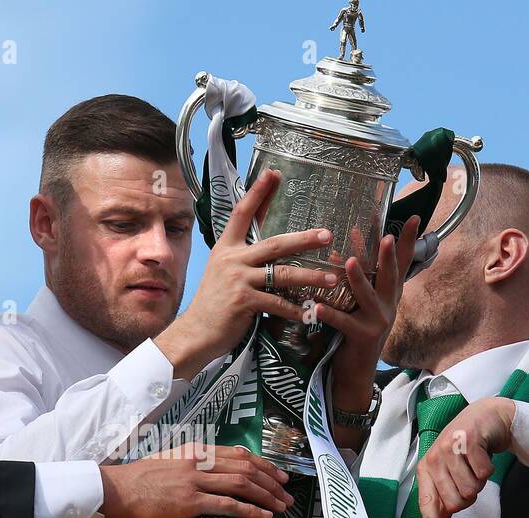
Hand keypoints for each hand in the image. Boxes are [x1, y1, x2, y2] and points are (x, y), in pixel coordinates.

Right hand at [98, 444, 292, 517]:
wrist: (118, 489)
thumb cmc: (142, 478)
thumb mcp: (172, 461)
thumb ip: (196, 463)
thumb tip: (218, 470)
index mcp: (196, 451)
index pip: (239, 454)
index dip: (264, 465)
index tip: (278, 475)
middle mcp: (199, 462)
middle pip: (246, 468)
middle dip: (271, 482)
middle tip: (286, 493)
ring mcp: (195, 481)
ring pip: (241, 484)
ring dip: (266, 496)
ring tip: (280, 506)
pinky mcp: (189, 501)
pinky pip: (227, 505)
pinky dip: (249, 510)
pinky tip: (262, 516)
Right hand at [154, 170, 338, 378]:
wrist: (196, 332)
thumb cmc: (214, 303)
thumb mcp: (224, 272)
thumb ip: (243, 257)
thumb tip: (267, 248)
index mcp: (226, 248)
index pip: (243, 214)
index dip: (258, 193)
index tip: (273, 174)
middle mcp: (232, 260)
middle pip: (275, 243)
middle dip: (304, 239)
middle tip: (328, 234)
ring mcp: (238, 280)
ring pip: (282, 274)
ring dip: (310, 277)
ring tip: (331, 279)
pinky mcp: (243, 302)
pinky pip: (277, 303)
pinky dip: (295, 309)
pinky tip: (310, 312)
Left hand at [318, 215, 421, 450]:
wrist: (355, 372)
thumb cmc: (355, 333)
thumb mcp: (361, 303)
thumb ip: (360, 281)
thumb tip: (348, 251)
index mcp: (389, 296)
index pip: (401, 264)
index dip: (407, 242)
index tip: (415, 218)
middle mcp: (388, 307)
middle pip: (390, 277)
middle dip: (389, 255)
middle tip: (386, 235)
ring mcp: (377, 323)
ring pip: (368, 297)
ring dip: (359, 279)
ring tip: (350, 261)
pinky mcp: (360, 338)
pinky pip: (343, 323)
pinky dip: (331, 314)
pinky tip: (319, 306)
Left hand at [416, 397, 515, 517]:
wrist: (485, 417)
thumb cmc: (465, 447)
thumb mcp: (449, 470)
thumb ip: (442, 497)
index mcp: (426, 467)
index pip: (427, 499)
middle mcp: (435, 457)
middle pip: (455, 501)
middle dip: (468, 496)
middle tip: (469, 478)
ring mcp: (451, 447)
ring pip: (472, 488)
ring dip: (480, 481)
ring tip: (475, 465)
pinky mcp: (469, 440)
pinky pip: (485, 473)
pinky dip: (488, 468)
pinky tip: (483, 456)